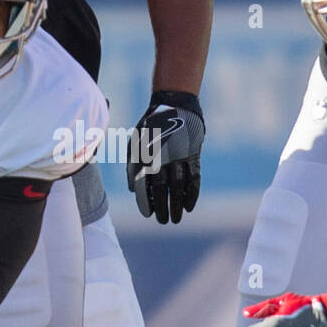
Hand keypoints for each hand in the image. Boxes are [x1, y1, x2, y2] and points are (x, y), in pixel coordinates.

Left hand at [125, 90, 203, 224]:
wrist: (175, 104)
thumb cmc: (150, 127)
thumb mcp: (135, 142)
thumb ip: (132, 166)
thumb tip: (133, 190)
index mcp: (145, 154)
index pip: (144, 185)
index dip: (146, 202)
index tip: (149, 214)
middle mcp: (162, 156)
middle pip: (162, 189)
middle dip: (163, 208)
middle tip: (164, 221)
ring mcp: (179, 156)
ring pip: (179, 187)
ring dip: (178, 205)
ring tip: (176, 218)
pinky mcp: (193, 154)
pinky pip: (194, 178)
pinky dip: (192, 194)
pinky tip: (189, 206)